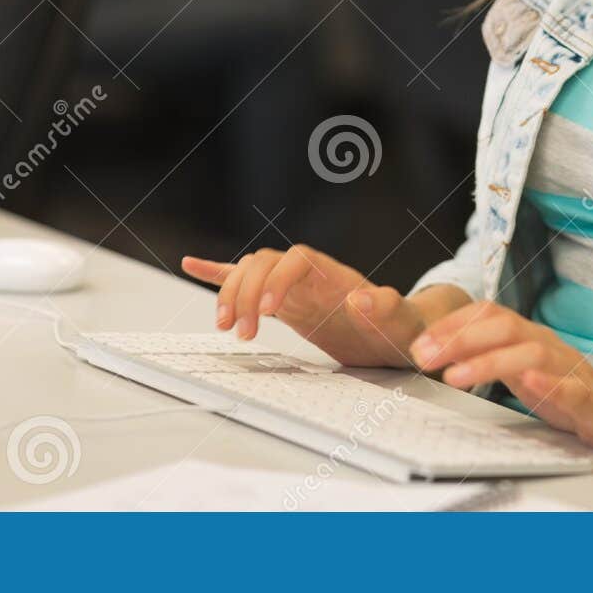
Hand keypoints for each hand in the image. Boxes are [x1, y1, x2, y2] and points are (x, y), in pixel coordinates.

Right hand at [180, 246, 425, 368]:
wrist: (395, 333)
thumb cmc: (399, 327)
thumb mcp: (399, 323)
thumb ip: (385, 309)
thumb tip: (361, 298)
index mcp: (334, 274)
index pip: (295, 259)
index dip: (277, 280)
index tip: (269, 312)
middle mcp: (308, 274)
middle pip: (264, 263)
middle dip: (246, 293)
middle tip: (241, 333)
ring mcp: (292, 285)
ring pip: (250, 271)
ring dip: (230, 293)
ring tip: (224, 325)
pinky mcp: (283, 301)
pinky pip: (245, 280)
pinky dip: (218, 273)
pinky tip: (192, 265)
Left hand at [409, 300, 592, 448]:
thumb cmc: (567, 396)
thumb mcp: (520, 373)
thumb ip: (486, 360)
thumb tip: (436, 356)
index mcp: (530, 338)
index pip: (489, 315)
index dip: (453, 324)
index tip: (419, 343)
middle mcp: (549, 346)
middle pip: (504, 327)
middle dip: (459, 339)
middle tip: (423, 357)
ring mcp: (572, 371)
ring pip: (531, 353)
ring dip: (489, 362)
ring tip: (455, 376)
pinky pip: (573, 389)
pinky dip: (550, 384)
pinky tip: (528, 382)